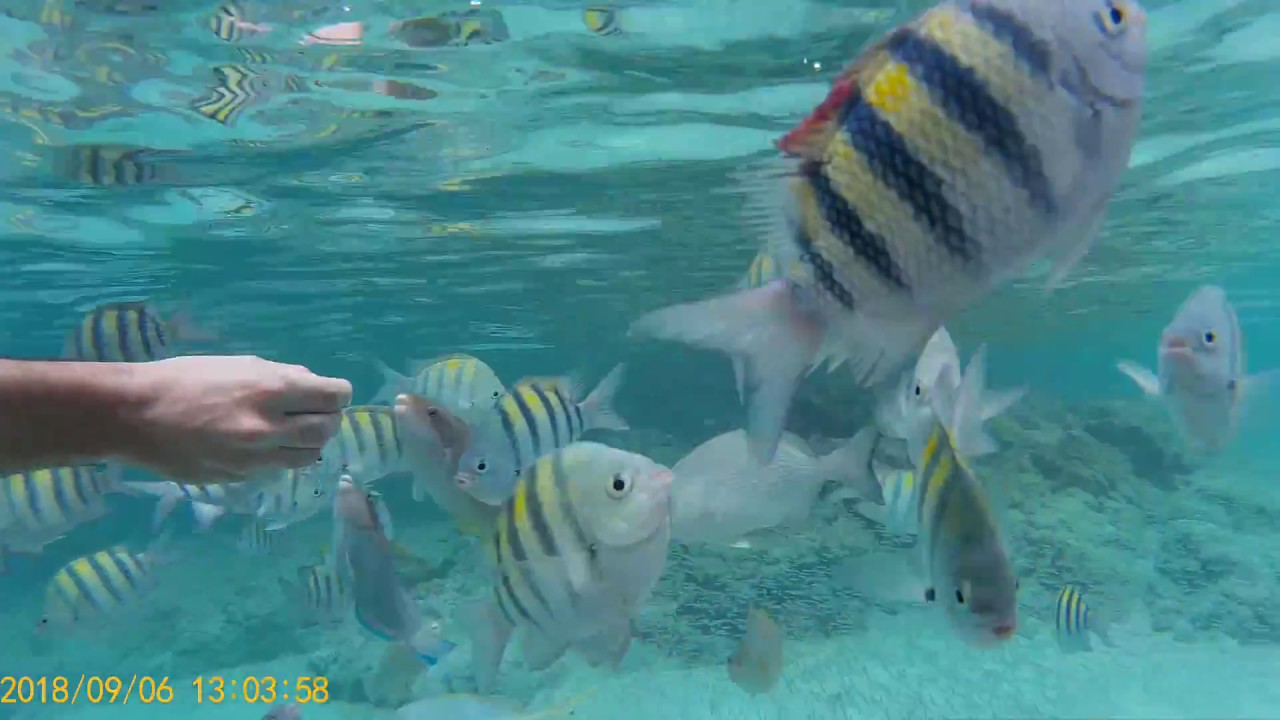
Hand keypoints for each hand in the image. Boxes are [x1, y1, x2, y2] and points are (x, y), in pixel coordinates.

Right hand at [119, 355, 351, 482]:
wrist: (133, 415)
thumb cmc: (184, 379)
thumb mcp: (238, 363)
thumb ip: (281, 376)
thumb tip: (312, 385)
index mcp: (270, 390)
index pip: (333, 397)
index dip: (338, 394)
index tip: (333, 393)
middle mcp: (268, 428)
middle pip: (326, 431)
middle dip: (329, 420)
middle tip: (319, 413)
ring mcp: (253, 459)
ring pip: (307, 457)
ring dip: (309, 443)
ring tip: (295, 431)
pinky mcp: (238, 478)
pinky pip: (274, 470)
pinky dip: (279, 457)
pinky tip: (263, 445)